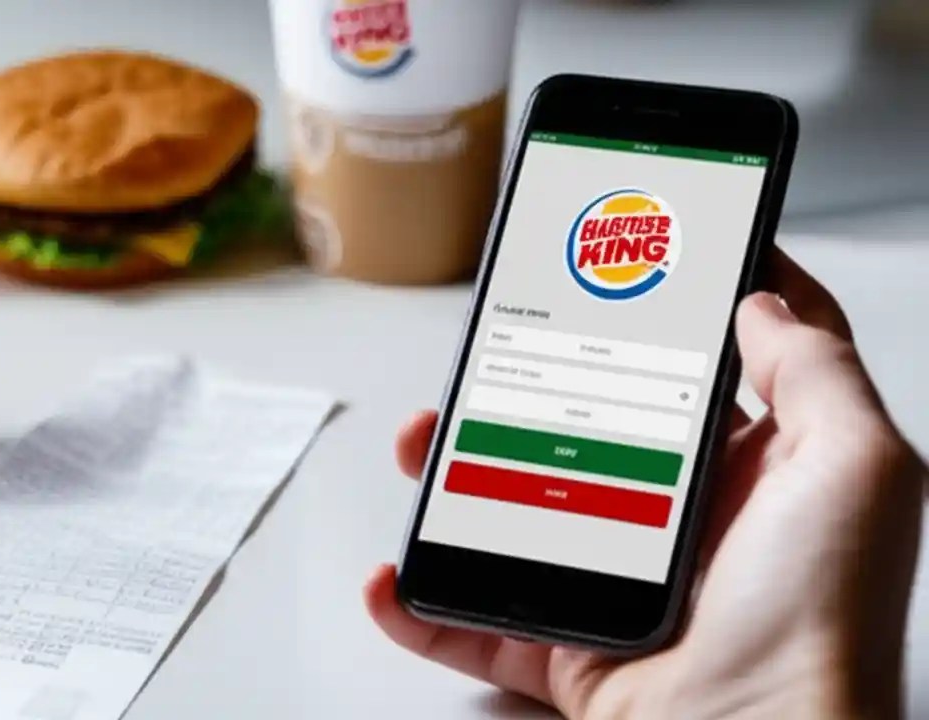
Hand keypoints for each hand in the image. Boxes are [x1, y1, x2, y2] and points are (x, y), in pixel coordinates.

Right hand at [365, 253, 923, 718]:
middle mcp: (688, 523)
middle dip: (526, 385)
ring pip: (519, 510)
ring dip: (456, 478)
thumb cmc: (822, 628)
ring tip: (423, 447)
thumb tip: (766, 300)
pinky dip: (427, 604)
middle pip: (588, 427)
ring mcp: (623, 582)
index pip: (716, 369)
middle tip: (489, 354)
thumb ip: (817, 371)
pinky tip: (400, 575)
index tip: (636, 261)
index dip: (681, 308)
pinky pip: (481, 619)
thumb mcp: (856, 470)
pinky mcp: (574, 649)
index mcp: (759, 473)